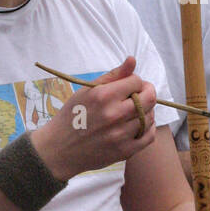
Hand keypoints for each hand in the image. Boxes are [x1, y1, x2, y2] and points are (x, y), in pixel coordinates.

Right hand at [31, 57, 156, 179]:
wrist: (59, 149)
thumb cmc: (73, 116)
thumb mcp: (87, 91)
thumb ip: (113, 75)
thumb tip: (132, 59)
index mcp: (104, 96)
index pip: (136, 81)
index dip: (134, 81)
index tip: (128, 86)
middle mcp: (114, 114)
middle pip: (149, 98)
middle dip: (146, 93)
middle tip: (138, 95)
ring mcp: (120, 135)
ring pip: (150, 117)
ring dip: (146, 111)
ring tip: (133, 112)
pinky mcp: (124, 151)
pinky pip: (149, 137)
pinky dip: (147, 129)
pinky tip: (137, 126)